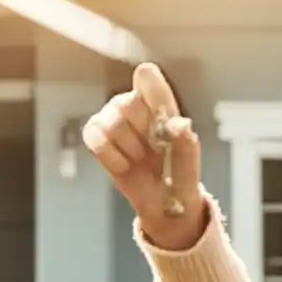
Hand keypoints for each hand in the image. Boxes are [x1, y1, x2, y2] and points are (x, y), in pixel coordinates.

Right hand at [82, 62, 203, 249]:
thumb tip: (181, 124)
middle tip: (156, 150)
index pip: (147, 77)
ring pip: (111, 121)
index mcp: (161, 104)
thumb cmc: (178, 177)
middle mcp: (134, 105)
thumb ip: (186, 145)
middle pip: (127, 102)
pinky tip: (124, 165)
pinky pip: (93, 135)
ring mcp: (112, 118)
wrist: (162, 204)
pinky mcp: (95, 134)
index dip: (149, 87)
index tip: (160, 110)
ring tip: (141, 159)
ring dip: (129, 148)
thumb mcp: (188, 166)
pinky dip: (109, 155)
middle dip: (142, 133)